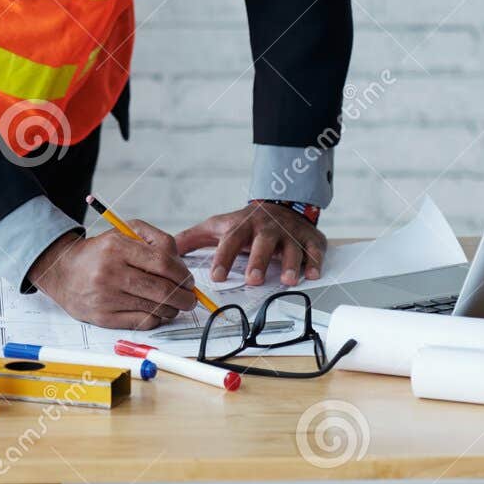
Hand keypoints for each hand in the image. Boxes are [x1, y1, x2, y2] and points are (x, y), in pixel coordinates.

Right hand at [25, 224, 195, 329]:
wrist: (63, 271)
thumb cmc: (99, 252)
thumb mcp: (123, 232)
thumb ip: (154, 239)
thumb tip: (181, 263)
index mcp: (117, 247)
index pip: (162, 262)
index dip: (182, 274)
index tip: (189, 280)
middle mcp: (110, 272)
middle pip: (162, 289)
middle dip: (184, 297)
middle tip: (189, 298)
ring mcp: (106, 297)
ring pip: (155, 308)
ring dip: (172, 309)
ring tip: (174, 304)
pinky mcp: (104, 317)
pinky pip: (142, 322)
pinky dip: (156, 318)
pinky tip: (156, 311)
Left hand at [176, 202, 327, 287]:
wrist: (281, 203)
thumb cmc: (247, 222)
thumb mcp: (219, 226)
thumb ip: (193, 238)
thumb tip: (168, 249)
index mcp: (243, 226)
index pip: (230, 241)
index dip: (223, 258)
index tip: (217, 276)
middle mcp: (267, 228)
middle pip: (262, 243)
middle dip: (258, 261)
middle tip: (253, 279)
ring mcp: (290, 233)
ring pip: (291, 248)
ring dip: (290, 264)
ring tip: (287, 279)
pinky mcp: (310, 239)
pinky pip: (314, 250)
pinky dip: (315, 262)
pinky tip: (312, 274)